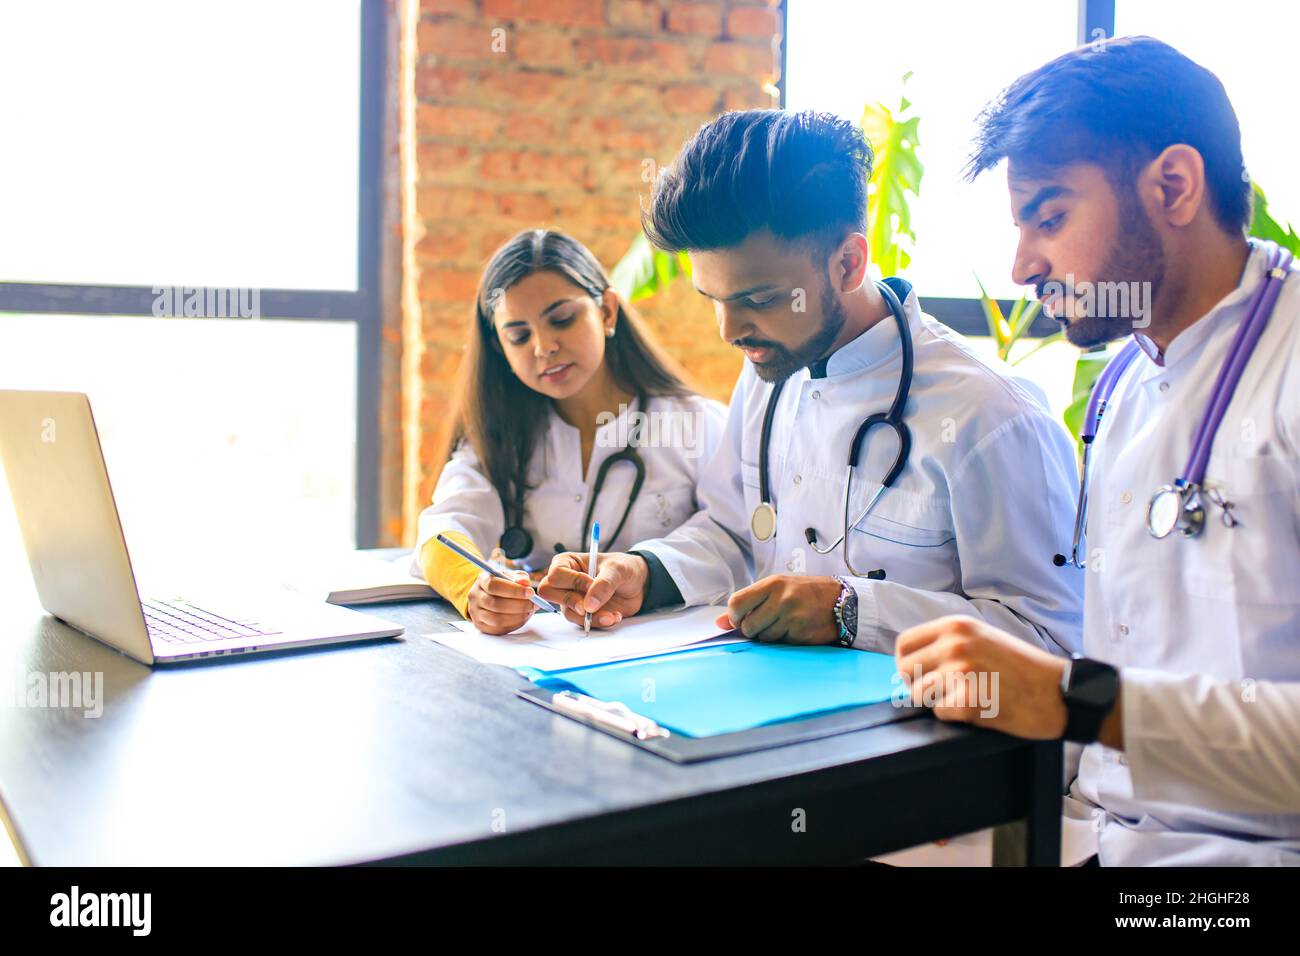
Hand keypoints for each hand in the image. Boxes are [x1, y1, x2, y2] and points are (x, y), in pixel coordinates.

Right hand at [466, 568, 536, 634]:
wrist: (489, 595)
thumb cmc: (503, 584)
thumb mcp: (510, 576)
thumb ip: (519, 577)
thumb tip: (525, 582)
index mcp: (482, 580)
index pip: (494, 585)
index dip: (513, 590)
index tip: (530, 593)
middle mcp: (475, 596)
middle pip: (495, 604)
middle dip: (519, 605)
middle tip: (533, 604)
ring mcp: (476, 612)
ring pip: (496, 619)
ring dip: (517, 616)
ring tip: (529, 611)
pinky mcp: (480, 625)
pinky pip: (498, 628)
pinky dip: (513, 624)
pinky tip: (522, 618)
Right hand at [537, 551, 647, 628]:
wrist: (639, 584)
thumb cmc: (624, 568)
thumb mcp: (617, 570)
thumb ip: (603, 584)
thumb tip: (589, 606)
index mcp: (567, 562)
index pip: (555, 575)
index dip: (572, 581)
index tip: (591, 583)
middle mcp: (565, 582)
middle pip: (550, 594)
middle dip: (571, 602)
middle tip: (589, 607)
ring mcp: (573, 598)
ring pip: (568, 612)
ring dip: (590, 617)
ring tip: (612, 614)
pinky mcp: (583, 613)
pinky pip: (582, 622)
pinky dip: (598, 622)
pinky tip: (614, 616)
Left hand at [715, 574, 842, 643]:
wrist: (840, 601)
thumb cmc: (804, 594)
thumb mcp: (776, 590)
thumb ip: (748, 604)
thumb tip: (719, 623)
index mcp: (771, 584)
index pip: (736, 603)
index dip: (734, 617)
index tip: (742, 619)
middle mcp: (781, 598)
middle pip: (748, 626)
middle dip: (753, 630)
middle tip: (767, 622)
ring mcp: (792, 616)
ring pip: (763, 638)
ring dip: (770, 636)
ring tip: (784, 624)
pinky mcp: (801, 633)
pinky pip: (780, 644)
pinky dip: (784, 640)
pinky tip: (795, 629)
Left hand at [894, 615, 1069, 738]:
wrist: (1060, 691)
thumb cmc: (1023, 668)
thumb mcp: (982, 638)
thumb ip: (948, 643)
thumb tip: (911, 659)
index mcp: (956, 626)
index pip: (903, 645)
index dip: (906, 663)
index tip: (918, 674)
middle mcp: (954, 645)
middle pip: (905, 671)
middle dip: (919, 684)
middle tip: (945, 691)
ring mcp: (960, 671)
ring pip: (919, 694)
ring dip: (938, 701)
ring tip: (966, 697)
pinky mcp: (969, 699)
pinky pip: (940, 712)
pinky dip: (955, 715)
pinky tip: (978, 708)